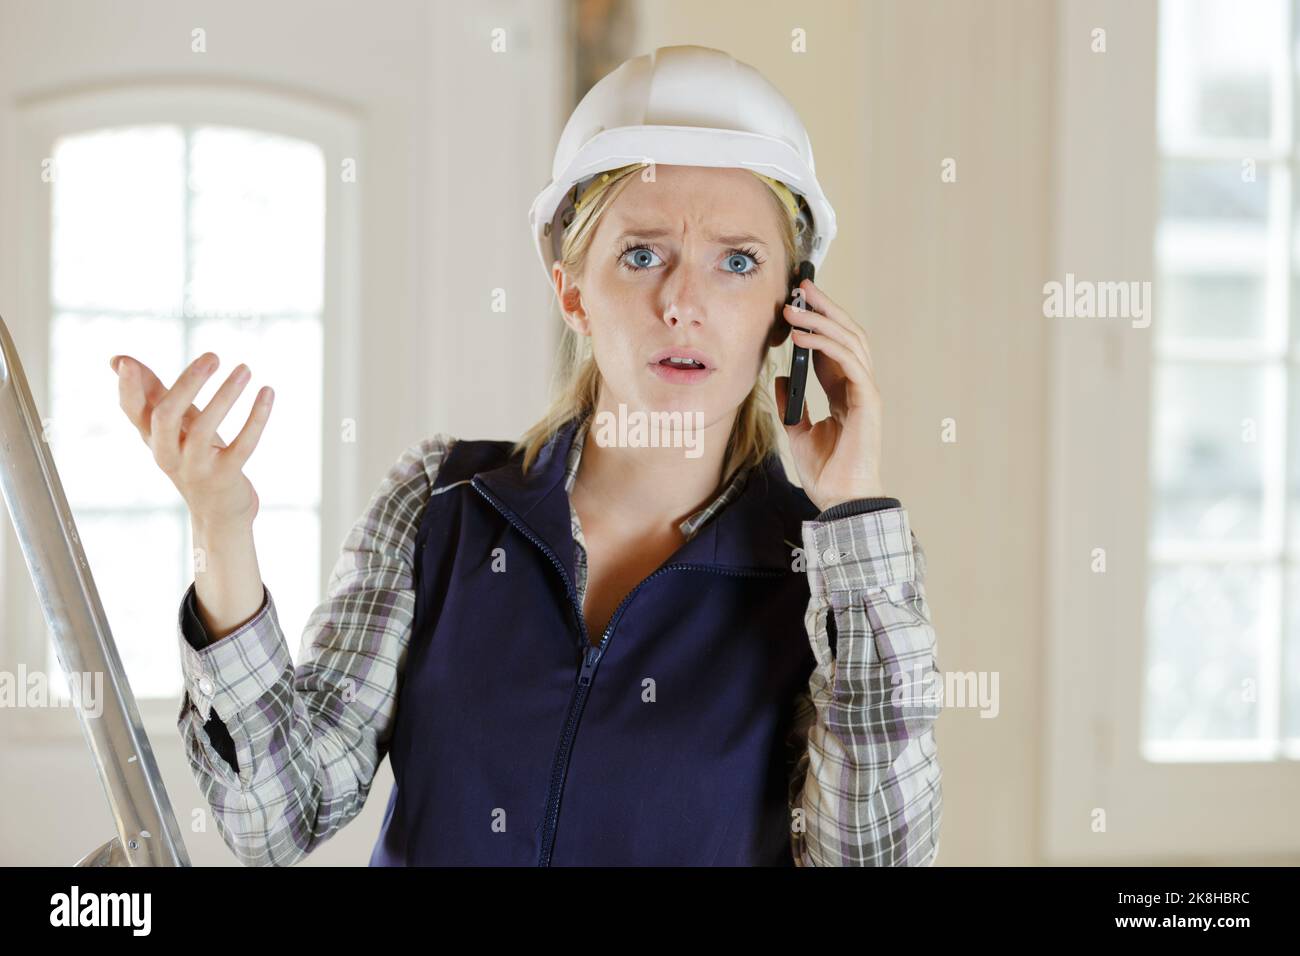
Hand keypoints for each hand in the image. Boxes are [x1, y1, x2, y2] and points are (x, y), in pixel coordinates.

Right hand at [110, 351, 274, 528]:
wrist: (219, 512)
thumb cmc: (194, 458)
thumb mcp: (174, 426)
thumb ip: (152, 393)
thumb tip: (118, 360)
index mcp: (153, 438)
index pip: (132, 411)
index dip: (126, 388)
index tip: (125, 363)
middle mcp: (168, 454)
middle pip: (165, 416)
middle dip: (187, 383)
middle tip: (213, 356)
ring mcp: (196, 467)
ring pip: (203, 429)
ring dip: (226, 394)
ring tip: (245, 369)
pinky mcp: (225, 476)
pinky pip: (243, 445)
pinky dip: (256, 417)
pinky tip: (267, 392)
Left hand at [773, 278, 885, 512]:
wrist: (839, 499)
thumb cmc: (825, 471)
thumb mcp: (798, 431)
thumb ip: (791, 403)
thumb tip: (779, 379)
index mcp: (844, 391)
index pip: (834, 345)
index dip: (818, 321)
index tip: (796, 302)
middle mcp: (858, 386)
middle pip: (847, 334)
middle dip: (825, 308)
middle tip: (802, 287)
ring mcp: (865, 391)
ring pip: (850, 341)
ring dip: (822, 320)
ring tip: (795, 308)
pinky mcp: (867, 401)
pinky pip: (848, 362)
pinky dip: (825, 345)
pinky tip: (802, 338)